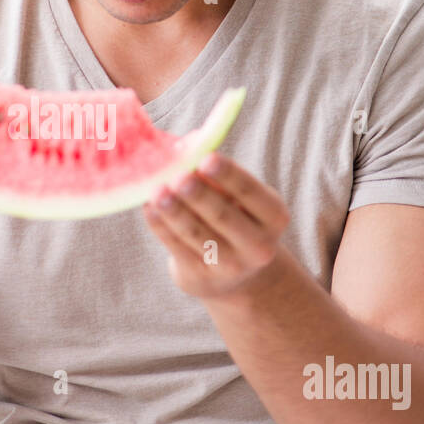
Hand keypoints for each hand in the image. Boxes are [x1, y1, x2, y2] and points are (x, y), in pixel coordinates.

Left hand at [143, 152, 290, 301]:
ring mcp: (230, 266)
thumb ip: (216, 175)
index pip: (251, 192)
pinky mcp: (201, 277)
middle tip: (179, 176)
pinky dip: (160, 225)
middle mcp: (258, 246)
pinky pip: (177, 247)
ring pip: (196, 234)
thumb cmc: (233, 216)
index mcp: (274, 217)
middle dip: (199, 195)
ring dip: (174, 211)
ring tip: (156, 191)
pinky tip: (149, 207)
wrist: (233, 273)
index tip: (207, 158)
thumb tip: (187, 146)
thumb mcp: (238, 197)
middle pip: (223, 216)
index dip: (229, 175)